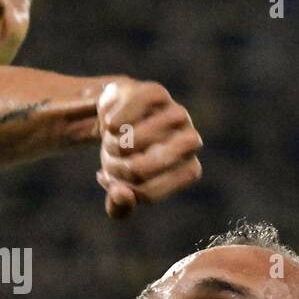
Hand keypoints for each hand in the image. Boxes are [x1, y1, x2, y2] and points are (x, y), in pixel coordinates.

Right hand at [94, 80, 203, 218]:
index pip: (160, 188)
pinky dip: (115, 121)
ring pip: (138, 137)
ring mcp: (175, 114)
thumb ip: (121, 205)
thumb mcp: (119, 187)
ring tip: (109, 142)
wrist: (115, 119)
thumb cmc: (124, 159)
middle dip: (121, 167)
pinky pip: (135, 109)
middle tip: (109, 163)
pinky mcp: (156, 93)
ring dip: (114, 144)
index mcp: (187, 167)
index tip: (119, 183)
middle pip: (150, 164)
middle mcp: (189, 140)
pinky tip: (109, 124)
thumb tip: (122, 195)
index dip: (136, 188)